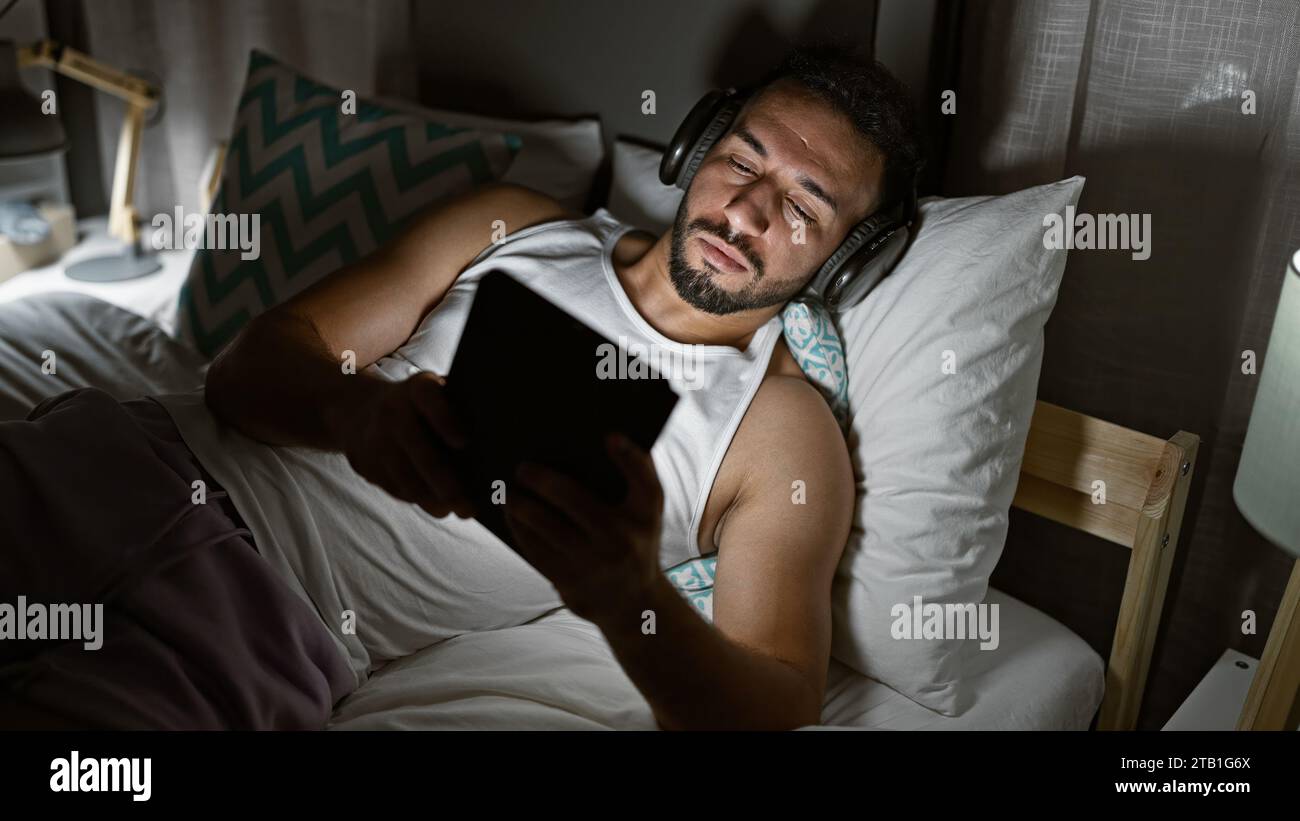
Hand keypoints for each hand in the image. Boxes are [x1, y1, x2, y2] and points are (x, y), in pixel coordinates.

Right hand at [335, 372, 472, 517]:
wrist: (357, 409)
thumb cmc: (418, 405)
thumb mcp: (434, 392)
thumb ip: (458, 406)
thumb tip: (495, 436)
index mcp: (418, 389)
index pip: (430, 400)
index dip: (444, 419)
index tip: (464, 442)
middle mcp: (394, 411)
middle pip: (419, 448)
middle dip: (445, 482)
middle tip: (468, 507)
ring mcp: (377, 439)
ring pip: (404, 475)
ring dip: (429, 499)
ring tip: (454, 512)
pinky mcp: (366, 464)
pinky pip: (393, 486)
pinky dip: (416, 499)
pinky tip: (436, 507)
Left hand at [503, 433, 663, 622]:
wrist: (634, 602)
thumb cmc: (637, 539)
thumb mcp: (648, 511)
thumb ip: (638, 472)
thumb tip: (610, 436)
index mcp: (644, 515)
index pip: (643, 480)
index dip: (628, 455)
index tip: (608, 436)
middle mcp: (622, 540)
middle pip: (573, 499)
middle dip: (542, 480)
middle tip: (521, 468)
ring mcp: (594, 564)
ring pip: (545, 526)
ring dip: (521, 506)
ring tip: (508, 491)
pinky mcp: (571, 582)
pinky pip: (536, 550)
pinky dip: (519, 530)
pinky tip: (512, 515)